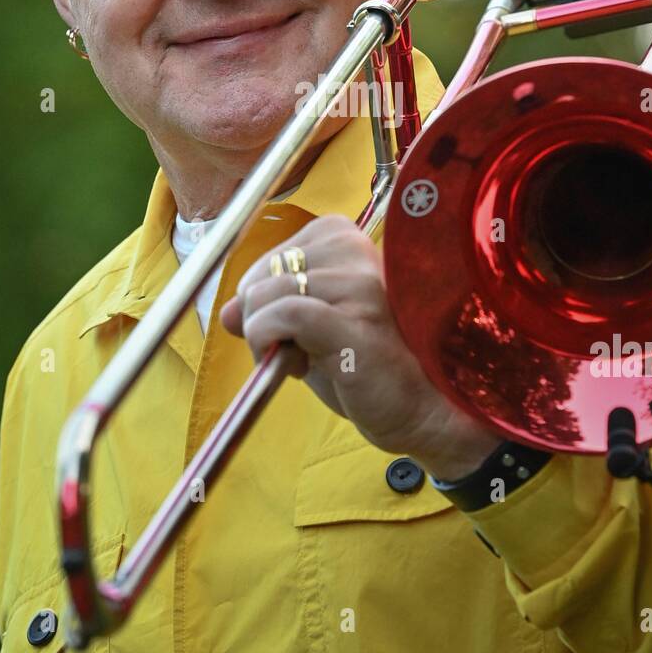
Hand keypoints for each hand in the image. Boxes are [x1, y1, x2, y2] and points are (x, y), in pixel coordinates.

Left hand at [218, 215, 500, 480]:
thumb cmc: (371, 367)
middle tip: (293, 347)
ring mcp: (360, 286)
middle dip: (260, 313)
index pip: (278, 252)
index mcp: (351, 242)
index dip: (267, 290)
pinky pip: (284, 315)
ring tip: (300, 358)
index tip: (288, 323)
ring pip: (269, 292)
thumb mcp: (314, 333)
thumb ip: (274, 312)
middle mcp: (359, 253)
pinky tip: (291, 361)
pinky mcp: (355, 322)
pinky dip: (267, 337)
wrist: (424, 410)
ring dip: (263, 333)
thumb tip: (226, 311)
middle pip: (267, 271)